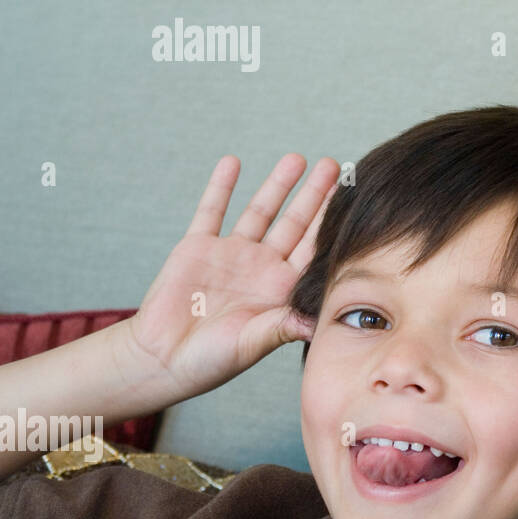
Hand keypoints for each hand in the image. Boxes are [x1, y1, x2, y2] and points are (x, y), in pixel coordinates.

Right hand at [125, 153, 338, 402]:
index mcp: (282, 288)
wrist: (162, 360)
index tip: (353, 198)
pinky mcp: (197, 248)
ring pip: (260, 211)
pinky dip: (221, 187)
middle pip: (295, 223)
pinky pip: (211, 211)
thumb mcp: (253, 343)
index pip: (314, 249)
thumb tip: (321, 323)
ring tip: (297, 158)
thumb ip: (283, 327)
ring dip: (277, 185)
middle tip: (335, 165)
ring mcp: (231, 255)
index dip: (332, 224)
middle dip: (314, 195)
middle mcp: (262, 267)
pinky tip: (233, 162)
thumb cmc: (212, 360)